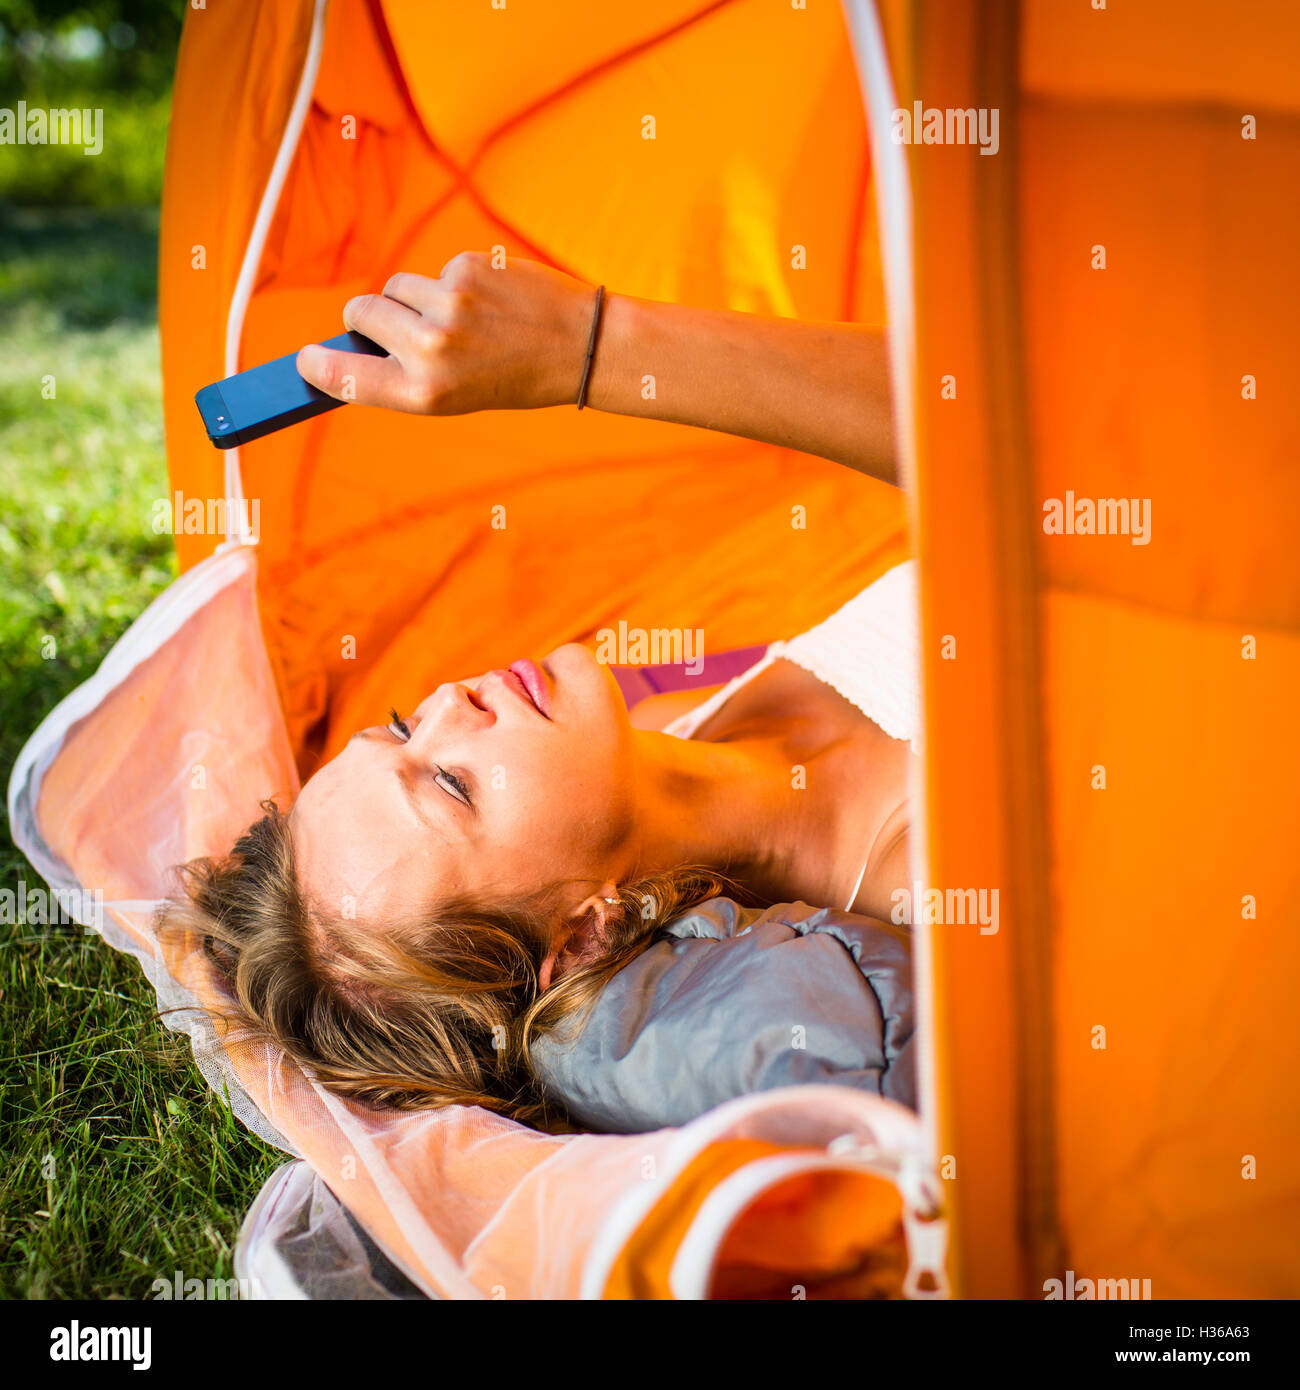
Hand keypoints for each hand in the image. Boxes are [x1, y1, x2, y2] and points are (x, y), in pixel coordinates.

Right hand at [296, 252, 596, 414]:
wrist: (581, 347)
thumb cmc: (513, 377)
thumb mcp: (457, 394)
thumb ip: (405, 372)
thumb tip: (350, 343)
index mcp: (426, 393)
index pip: (349, 376)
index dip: (321, 366)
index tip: (305, 360)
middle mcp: (432, 349)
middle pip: (360, 312)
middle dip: (367, 315)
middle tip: (394, 326)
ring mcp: (448, 304)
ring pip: (397, 286)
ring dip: (414, 297)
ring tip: (461, 319)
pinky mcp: (466, 268)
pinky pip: (434, 272)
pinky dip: (454, 283)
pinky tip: (490, 301)